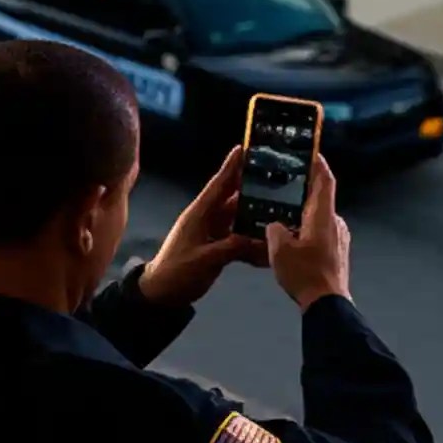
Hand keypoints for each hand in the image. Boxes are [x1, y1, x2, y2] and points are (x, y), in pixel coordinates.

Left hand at [139, 146, 266, 306]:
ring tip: (280, 206)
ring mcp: (213, 232)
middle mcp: (208, 218)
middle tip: (275, 175)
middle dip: (252, 186)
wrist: (162, 294)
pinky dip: (252, 239)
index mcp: (199, 214)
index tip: (244, 147)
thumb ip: (232, 246)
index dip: (231, 166)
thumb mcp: (204, 260)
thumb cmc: (177, 272)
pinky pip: (239, 237)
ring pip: (239, 217)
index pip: (218, 185)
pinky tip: (269, 242)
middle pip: (233, 197)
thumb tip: (259, 237)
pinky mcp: (218, 246)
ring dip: (256, 213)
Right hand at [264, 154, 350, 311]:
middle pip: (321, 198)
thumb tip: (275, 225)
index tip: (310, 152)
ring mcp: (340, 239)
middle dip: (304, 190)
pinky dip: (307, 229)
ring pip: (320, 218)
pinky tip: (292, 238)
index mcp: (324, 216)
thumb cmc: (304, 273)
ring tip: (283, 213)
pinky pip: (321, 233)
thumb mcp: (279, 249)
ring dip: (304, 213)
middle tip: (285, 184)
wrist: (327, 305)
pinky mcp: (338, 253)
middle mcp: (336, 223)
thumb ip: (274, 229)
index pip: (324, 180)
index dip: (318, 164)